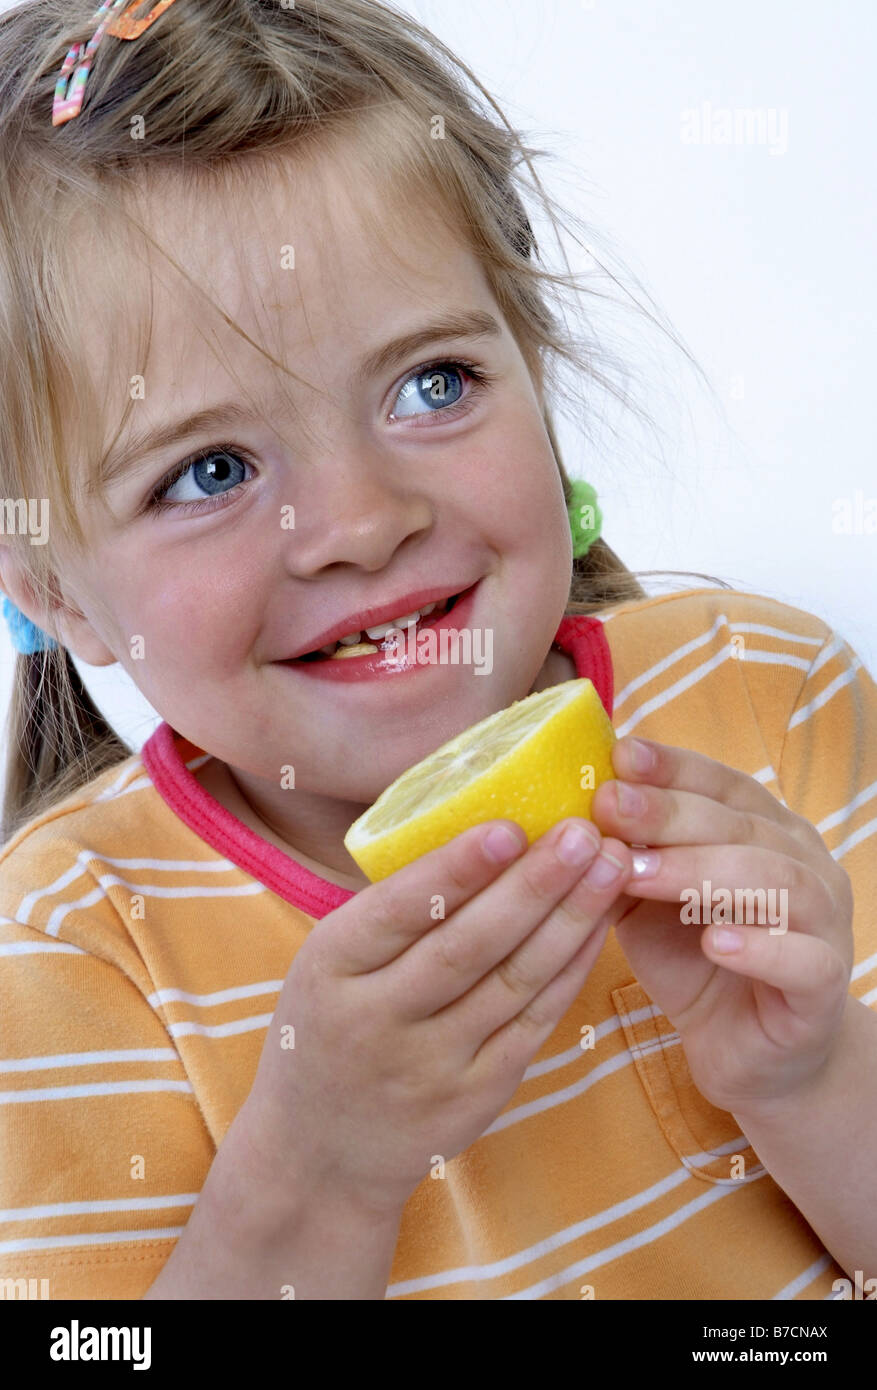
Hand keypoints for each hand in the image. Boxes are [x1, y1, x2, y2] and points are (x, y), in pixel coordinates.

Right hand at [244, 816, 634, 1217]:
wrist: (319, 1153)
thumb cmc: (327, 1029)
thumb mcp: (326, 965)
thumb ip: (389, 912)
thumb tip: (476, 822)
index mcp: (330, 968)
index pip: (399, 911)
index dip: (457, 869)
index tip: (510, 825)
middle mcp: (378, 1020)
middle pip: (468, 946)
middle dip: (534, 885)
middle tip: (583, 830)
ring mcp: (432, 1064)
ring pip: (513, 982)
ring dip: (569, 920)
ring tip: (608, 864)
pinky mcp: (477, 1095)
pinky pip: (535, 1022)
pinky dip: (570, 970)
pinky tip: (597, 925)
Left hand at [590, 736, 854, 1117]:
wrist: (745, 1049)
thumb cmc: (692, 958)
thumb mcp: (644, 899)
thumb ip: (623, 855)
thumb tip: (570, 808)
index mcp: (764, 828)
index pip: (722, 783)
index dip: (673, 767)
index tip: (619, 755)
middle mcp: (803, 863)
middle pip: (741, 826)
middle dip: (669, 813)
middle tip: (609, 806)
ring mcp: (824, 923)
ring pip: (776, 883)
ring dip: (701, 873)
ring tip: (637, 873)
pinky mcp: (823, 988)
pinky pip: (802, 961)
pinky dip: (759, 947)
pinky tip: (714, 941)